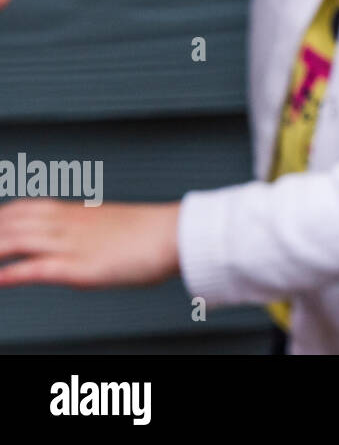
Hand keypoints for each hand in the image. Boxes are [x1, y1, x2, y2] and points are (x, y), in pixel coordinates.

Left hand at [0, 200, 180, 287]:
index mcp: (77, 213)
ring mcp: (73, 245)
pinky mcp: (81, 267)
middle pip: (12, 222)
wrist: (179, 233)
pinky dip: (11, 272)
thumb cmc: (154, 233)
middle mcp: (69, 225)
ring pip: (17, 240)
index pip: (25, 208)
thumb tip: (86, 239)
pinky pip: (37, 268)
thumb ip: (93, 230)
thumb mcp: (116, 227)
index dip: (1, 216)